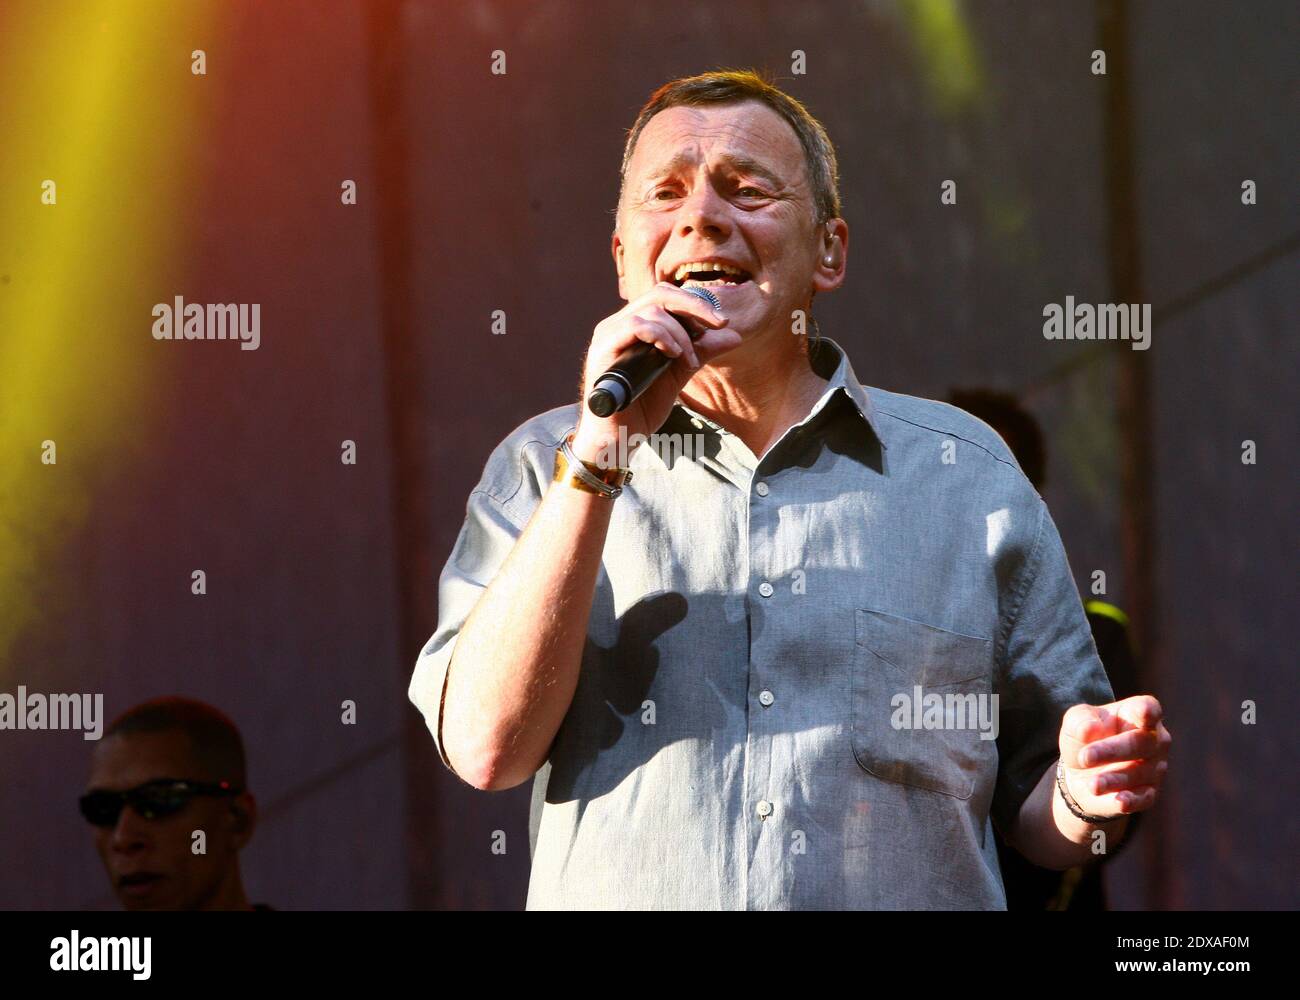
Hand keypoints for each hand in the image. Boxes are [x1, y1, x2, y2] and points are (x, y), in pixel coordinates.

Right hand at [572, 282, 742, 465]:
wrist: (618, 439)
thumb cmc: (641, 408)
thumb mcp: (679, 375)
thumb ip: (701, 352)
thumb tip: (735, 335)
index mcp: (634, 326)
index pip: (666, 297)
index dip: (696, 304)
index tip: (721, 322)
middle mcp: (619, 324)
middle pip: (660, 294)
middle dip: (695, 306)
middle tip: (718, 324)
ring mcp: (609, 334)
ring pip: (651, 311)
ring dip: (679, 334)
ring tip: (688, 360)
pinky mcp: (603, 349)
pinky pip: (635, 326)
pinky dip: (660, 335)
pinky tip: (672, 355)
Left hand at [1058, 695, 1170, 816]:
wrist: (1080, 771)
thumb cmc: (1084, 736)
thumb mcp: (1075, 722)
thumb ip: (1081, 720)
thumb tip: (1091, 728)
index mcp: (1137, 713)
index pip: (1148, 708)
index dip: (1147, 711)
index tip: (1144, 713)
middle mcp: (1154, 740)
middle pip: (1140, 742)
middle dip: (1112, 750)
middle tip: (1085, 757)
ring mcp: (1155, 768)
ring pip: (1139, 773)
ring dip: (1113, 778)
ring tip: (1092, 784)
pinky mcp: (1148, 793)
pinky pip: (1143, 797)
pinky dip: (1132, 800)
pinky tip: (1120, 801)